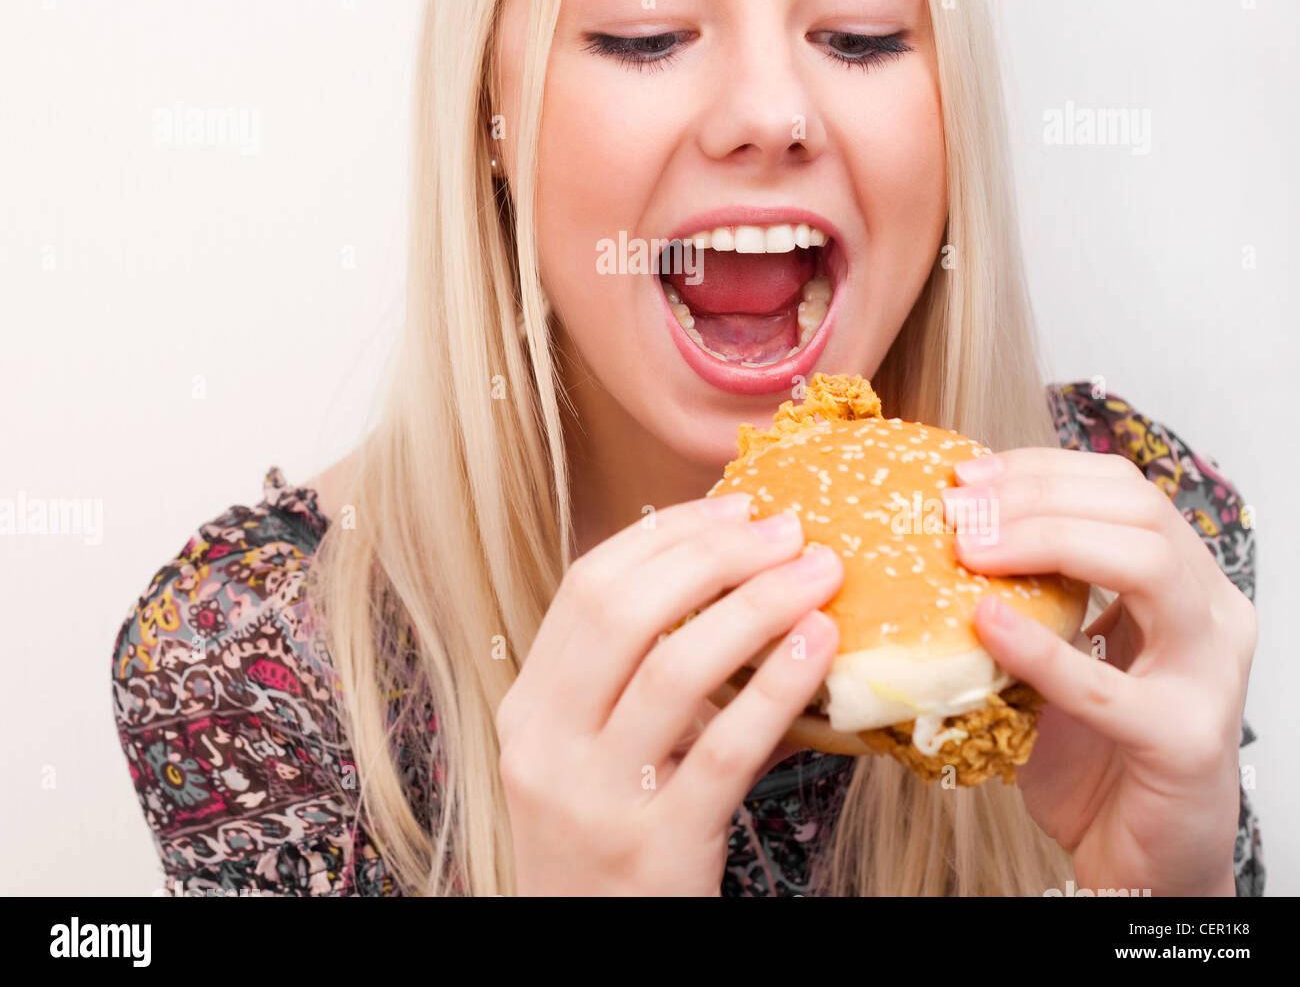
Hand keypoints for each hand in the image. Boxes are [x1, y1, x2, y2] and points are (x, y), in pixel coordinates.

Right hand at [495, 493, 842, 894]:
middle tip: (789, 529)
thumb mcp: (590, 749)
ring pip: (675, 671)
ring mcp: (596, 797)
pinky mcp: (655, 846)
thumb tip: (733, 573)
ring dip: (757, 606)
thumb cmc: (609, 835)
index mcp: (529, 706)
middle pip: (625, 612)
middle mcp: (546, 744)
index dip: (666, 534)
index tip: (736, 506)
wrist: (588, 949)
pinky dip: (776, 687)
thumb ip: (632, 675)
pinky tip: (819, 646)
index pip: (589, 586)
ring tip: (820, 574)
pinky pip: (724, 750)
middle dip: (715, 555)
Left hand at [942, 447, 1255, 897]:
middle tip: (959, 511)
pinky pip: (1107, 684)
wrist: (1139, 855)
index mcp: (1186, 579)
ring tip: (969, 551)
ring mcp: (1209, 675)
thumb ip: (1038, 585)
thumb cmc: (1097, 748)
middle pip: (1138, 510)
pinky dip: (1041, 648)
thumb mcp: (1067, 643)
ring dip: (1048, 542)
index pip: (1122, 487)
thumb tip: (954, 521)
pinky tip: (986, 623)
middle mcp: (1213, 613)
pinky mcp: (1184, 740)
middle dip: (1039, 497)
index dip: (1042, 469)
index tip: (968, 475)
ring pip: (1147, 566)